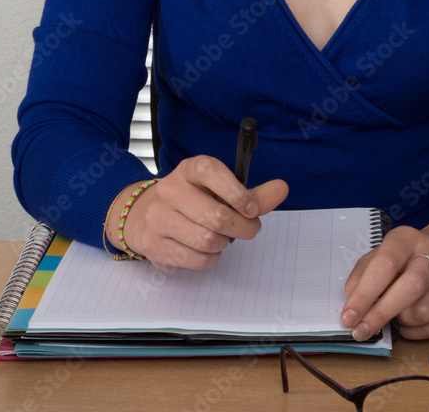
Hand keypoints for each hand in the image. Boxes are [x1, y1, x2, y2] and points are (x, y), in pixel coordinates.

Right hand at [106, 156, 287, 272]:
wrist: (146, 214)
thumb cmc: (194, 201)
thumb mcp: (221, 191)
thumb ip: (253, 194)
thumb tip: (282, 188)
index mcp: (189, 169)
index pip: (211, 173)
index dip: (237, 193)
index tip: (252, 209)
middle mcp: (169, 189)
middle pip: (216, 216)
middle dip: (242, 227)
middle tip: (249, 229)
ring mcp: (158, 217)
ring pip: (207, 241)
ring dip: (224, 244)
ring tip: (223, 238)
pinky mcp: (154, 244)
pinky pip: (195, 259)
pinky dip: (210, 259)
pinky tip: (206, 250)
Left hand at [340, 225, 428, 340]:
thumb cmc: (406, 258)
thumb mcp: (380, 256)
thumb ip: (363, 275)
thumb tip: (352, 302)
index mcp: (407, 238)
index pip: (385, 264)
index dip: (365, 294)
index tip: (348, 317)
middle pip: (410, 287)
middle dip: (382, 314)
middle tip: (362, 331)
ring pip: (425, 311)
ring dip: (402, 322)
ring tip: (395, 316)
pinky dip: (417, 331)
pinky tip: (409, 323)